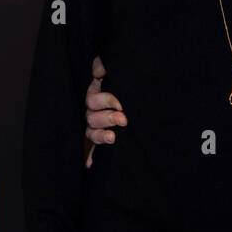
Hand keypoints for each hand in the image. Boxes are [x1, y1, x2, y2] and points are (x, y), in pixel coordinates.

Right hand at [84, 53, 125, 168]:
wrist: (142, 96)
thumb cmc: (127, 83)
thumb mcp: (119, 72)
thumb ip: (105, 66)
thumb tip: (98, 72)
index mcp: (97, 95)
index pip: (94, 99)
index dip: (106, 101)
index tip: (121, 104)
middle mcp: (94, 112)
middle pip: (92, 117)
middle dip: (107, 118)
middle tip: (124, 120)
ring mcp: (97, 127)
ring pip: (91, 133)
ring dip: (101, 135)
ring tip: (113, 137)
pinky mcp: (102, 139)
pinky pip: (92, 149)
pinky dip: (90, 157)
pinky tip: (90, 165)